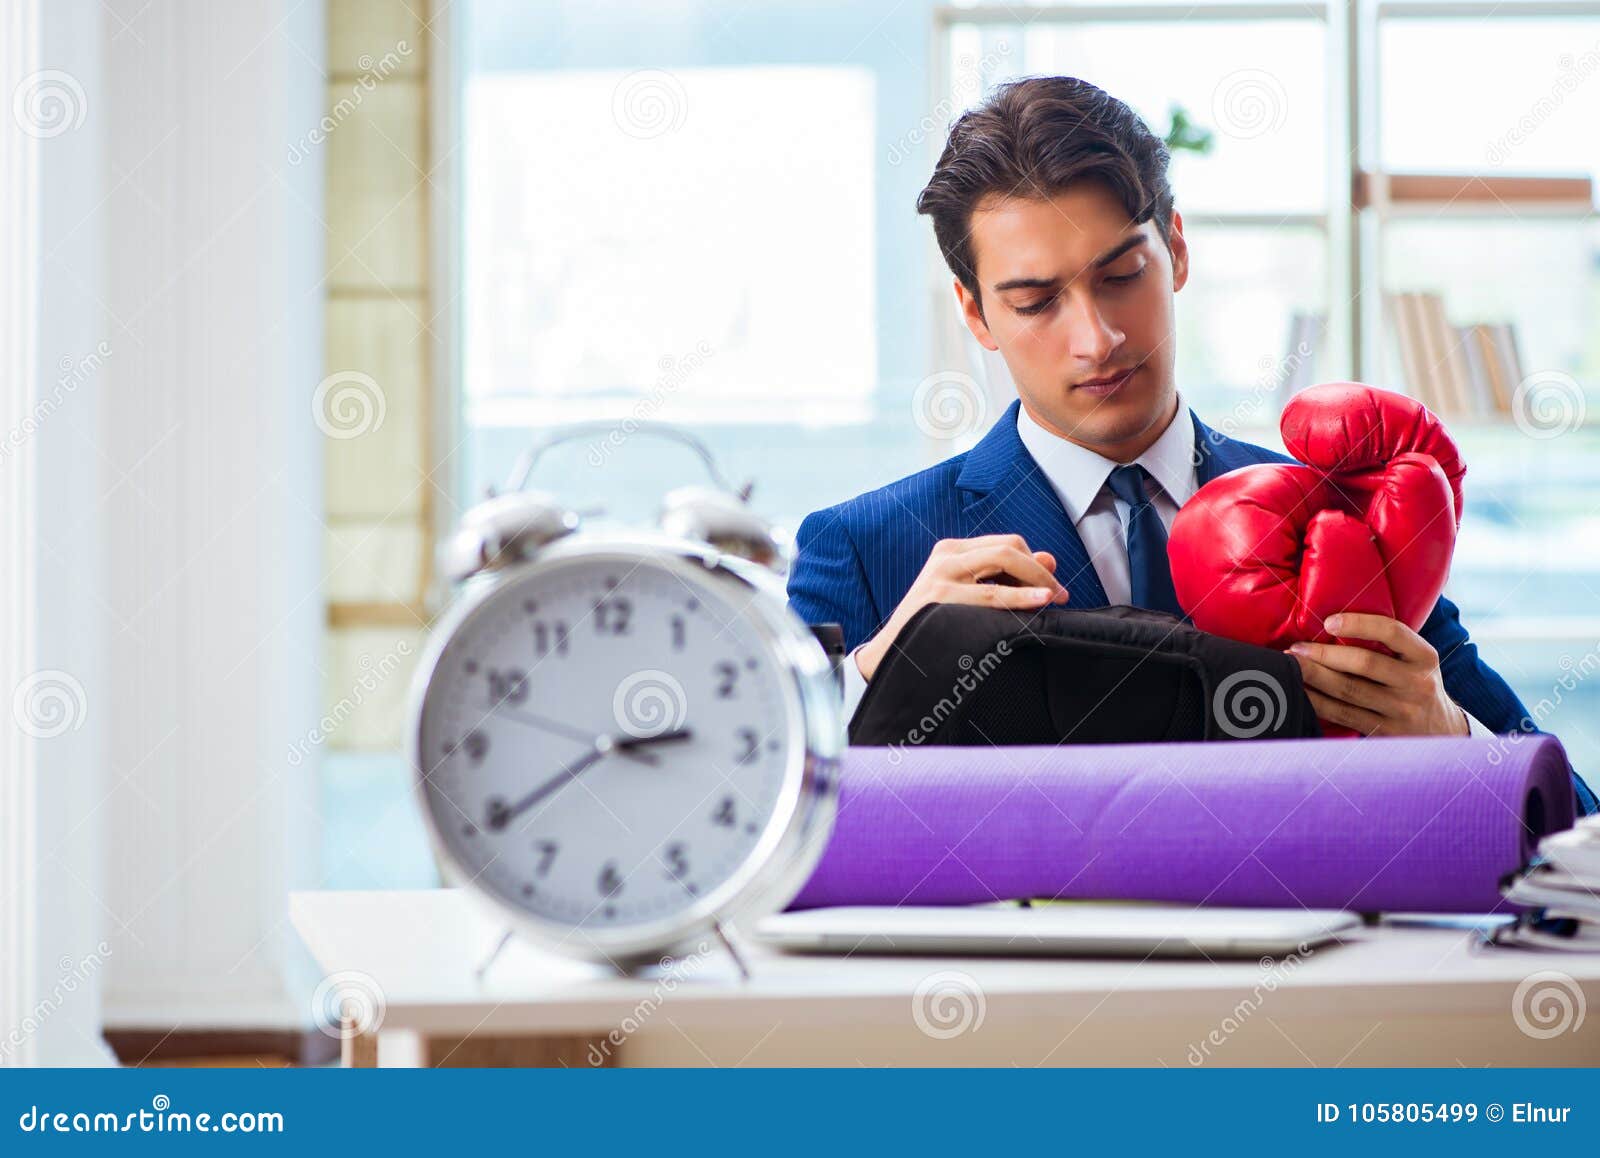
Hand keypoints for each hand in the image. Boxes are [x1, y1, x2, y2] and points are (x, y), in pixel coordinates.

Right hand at [855, 534, 1068, 680]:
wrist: (894, 653)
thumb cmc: (935, 625)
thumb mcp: (968, 594)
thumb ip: (1004, 578)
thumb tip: (1050, 560)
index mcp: (952, 550)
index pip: (1007, 543)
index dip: (1036, 562)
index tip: (1053, 587)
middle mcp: (946, 556)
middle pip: (1009, 548)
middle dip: (1041, 571)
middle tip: (1061, 595)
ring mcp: (942, 575)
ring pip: (1003, 563)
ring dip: (1037, 581)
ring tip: (1056, 598)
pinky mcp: (942, 598)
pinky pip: (992, 595)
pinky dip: (1021, 597)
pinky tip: (1039, 602)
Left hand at [1286, 612, 1468, 736]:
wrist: (1441, 731)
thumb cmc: (1415, 683)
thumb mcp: (1416, 659)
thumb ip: (1389, 643)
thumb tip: (1333, 620)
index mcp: (1424, 656)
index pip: (1393, 632)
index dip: (1359, 624)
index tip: (1328, 622)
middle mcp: (1416, 683)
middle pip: (1364, 664)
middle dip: (1324, 654)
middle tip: (1296, 647)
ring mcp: (1401, 710)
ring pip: (1350, 690)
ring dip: (1314, 676)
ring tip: (1292, 665)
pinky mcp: (1384, 732)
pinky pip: (1344, 714)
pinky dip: (1318, 702)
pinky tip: (1300, 691)